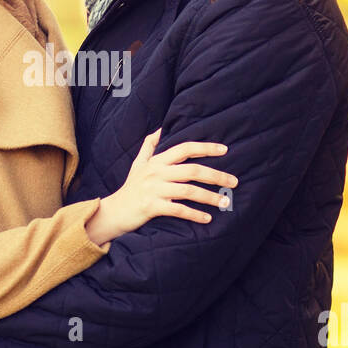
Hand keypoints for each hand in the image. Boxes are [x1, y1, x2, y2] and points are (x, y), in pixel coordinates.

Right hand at [85, 128, 237, 245]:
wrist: (112, 212)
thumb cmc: (130, 188)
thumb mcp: (138, 164)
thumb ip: (149, 146)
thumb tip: (159, 129)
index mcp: (156, 161)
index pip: (185, 148)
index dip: (205, 148)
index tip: (225, 149)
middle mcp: (156, 173)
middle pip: (192, 170)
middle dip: (216, 175)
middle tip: (234, 181)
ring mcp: (153, 190)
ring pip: (188, 190)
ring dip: (209, 197)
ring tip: (225, 202)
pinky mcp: (151, 207)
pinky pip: (178, 210)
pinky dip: (194, 214)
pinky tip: (207, 219)